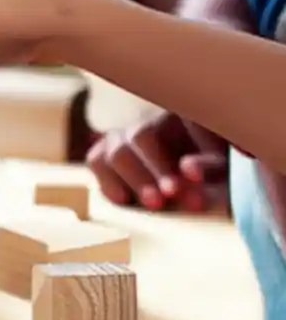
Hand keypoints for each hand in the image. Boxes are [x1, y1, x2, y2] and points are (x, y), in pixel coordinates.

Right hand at [88, 111, 228, 211]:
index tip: (187, 180)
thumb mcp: (223, 167)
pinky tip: (124, 199)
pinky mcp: (109, 157)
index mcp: (181, 115)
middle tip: (170, 194)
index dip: (170, 155)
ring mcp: (125, 138)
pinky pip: (97, 160)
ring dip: (134, 178)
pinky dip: (107, 180)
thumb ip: (209, 166)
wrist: (200, 183)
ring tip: (154, 204)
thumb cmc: (216, 170)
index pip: (172, 122)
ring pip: (115, 150)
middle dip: (155, 168)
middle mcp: (150, 122)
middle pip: (140, 136)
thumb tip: (188, 169)